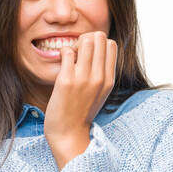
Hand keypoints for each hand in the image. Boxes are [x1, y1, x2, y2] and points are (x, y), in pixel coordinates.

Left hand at [43, 30, 116, 168]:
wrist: (69, 134)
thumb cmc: (81, 113)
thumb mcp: (100, 93)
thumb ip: (102, 74)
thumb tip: (98, 52)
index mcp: (109, 80)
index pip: (111, 44)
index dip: (97, 43)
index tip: (88, 53)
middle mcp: (100, 77)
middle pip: (99, 37)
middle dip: (86, 38)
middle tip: (77, 51)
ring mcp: (84, 79)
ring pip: (85, 40)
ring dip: (75, 43)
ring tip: (70, 56)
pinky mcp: (66, 81)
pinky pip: (67, 51)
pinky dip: (63, 52)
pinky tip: (61, 63)